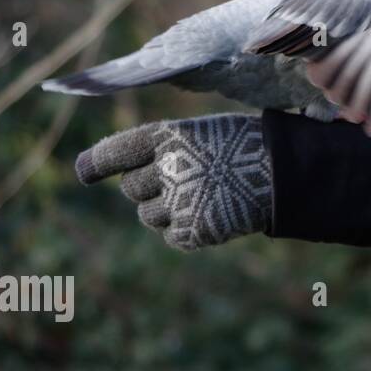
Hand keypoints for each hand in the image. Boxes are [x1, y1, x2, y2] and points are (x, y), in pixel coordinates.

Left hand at [75, 114, 271, 249]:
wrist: (286, 172)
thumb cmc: (245, 145)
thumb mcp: (201, 134)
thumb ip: (163, 151)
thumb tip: (129, 180)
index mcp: (167, 138)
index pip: (116, 152)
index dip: (96, 164)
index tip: (85, 173)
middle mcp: (166, 169)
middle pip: (131, 189)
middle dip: (149, 188)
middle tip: (184, 180)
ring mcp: (179, 202)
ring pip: (148, 216)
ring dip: (166, 211)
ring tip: (201, 197)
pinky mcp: (192, 230)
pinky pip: (172, 236)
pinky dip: (187, 230)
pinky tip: (212, 213)